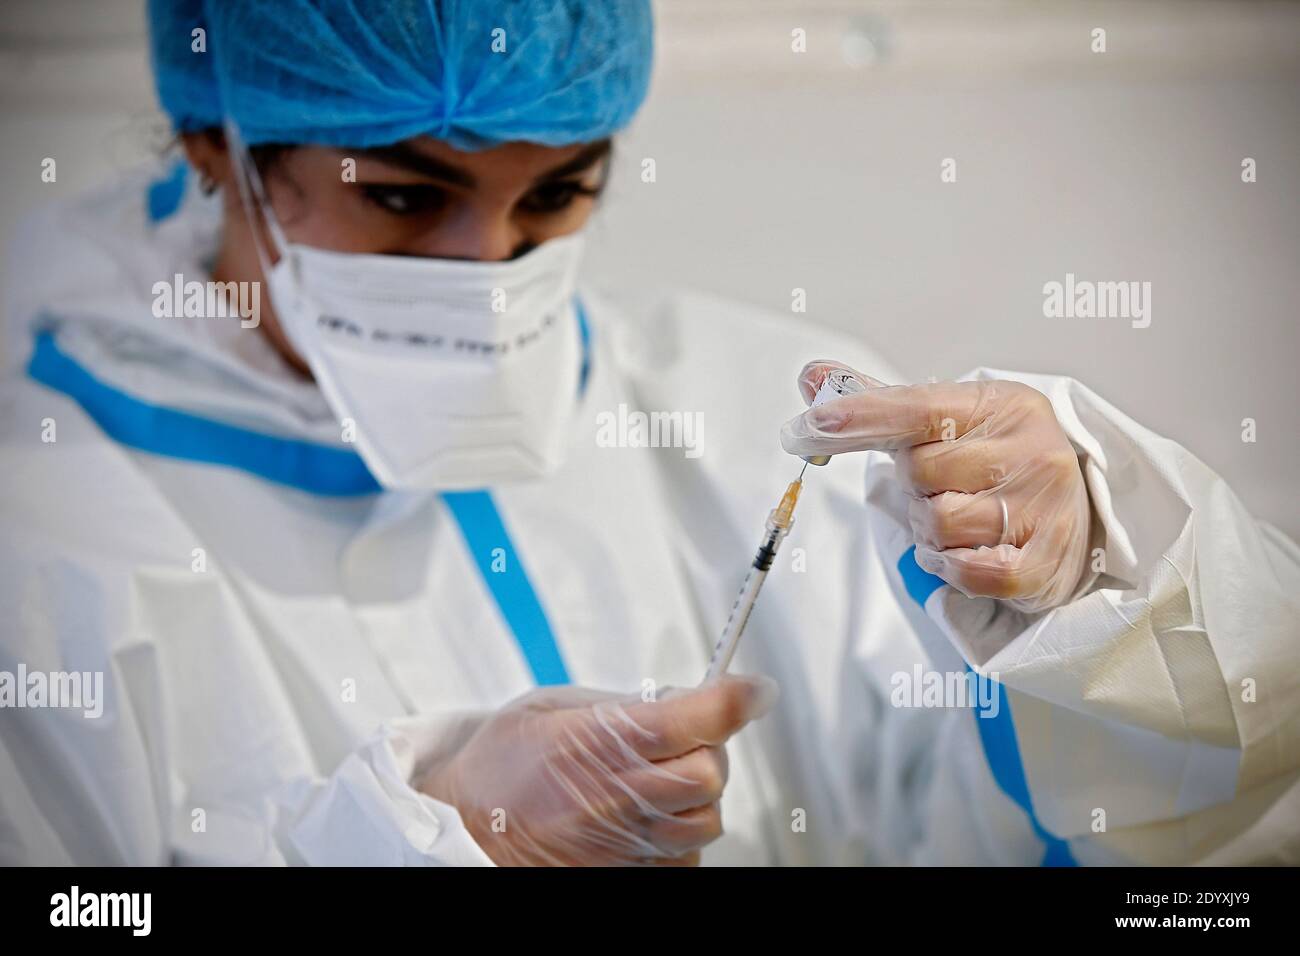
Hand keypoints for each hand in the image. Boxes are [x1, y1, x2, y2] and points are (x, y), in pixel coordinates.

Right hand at [418, 675, 777, 865]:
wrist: (463, 826)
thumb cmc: (501, 763)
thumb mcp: (556, 707)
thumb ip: (626, 705)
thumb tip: (685, 700)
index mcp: (597, 743)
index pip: (693, 719)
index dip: (734, 699)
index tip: (754, 689)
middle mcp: (614, 798)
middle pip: (711, 774)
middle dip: (712, 746)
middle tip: (692, 733)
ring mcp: (621, 844)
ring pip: (706, 820)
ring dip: (698, 794)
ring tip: (664, 778)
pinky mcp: (623, 875)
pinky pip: (685, 858)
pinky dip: (681, 835)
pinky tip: (650, 816)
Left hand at [780, 361, 1090, 611]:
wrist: (1073, 513)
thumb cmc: (996, 461)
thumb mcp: (950, 420)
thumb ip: (880, 404)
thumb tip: (813, 377)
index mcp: (1002, 405)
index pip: (919, 407)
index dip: (862, 416)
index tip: (813, 424)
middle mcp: (1030, 451)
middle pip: (920, 471)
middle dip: (914, 486)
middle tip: (939, 486)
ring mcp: (1042, 507)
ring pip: (938, 523)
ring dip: (928, 529)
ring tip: (955, 517)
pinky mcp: (1042, 563)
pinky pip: (966, 570)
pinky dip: (949, 566)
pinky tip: (963, 551)